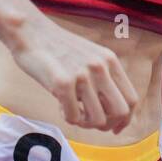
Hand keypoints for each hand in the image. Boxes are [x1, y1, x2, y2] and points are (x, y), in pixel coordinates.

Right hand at [9, 17, 140, 133]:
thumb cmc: (57, 48)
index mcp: (110, 61)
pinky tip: (59, 106)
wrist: (30, 32)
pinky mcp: (62, 83)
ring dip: (85, 123)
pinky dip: (67, 118)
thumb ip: (103, 77)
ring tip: (72, 111)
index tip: (115, 128)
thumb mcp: (90, 56)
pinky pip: (74, 117)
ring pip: (97, 119)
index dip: (126, 119)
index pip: (131, 99)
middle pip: (120, 112)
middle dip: (108, 125)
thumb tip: (111, 111)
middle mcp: (100, 67)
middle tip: (90, 123)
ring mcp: (82, 75)